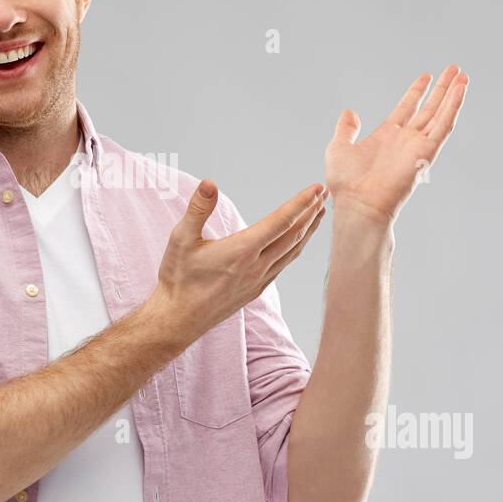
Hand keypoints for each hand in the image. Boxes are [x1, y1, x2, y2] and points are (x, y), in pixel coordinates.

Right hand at [148, 180, 327, 346]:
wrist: (179, 318)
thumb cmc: (178, 278)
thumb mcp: (180, 239)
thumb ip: (197, 210)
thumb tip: (208, 184)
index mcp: (241, 251)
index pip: (280, 221)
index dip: (301, 202)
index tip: (317, 188)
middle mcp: (256, 266)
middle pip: (294, 235)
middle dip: (311, 212)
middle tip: (324, 192)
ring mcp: (259, 280)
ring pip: (293, 251)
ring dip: (309, 230)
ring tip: (320, 212)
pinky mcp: (257, 289)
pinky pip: (284, 264)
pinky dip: (297, 248)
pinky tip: (298, 241)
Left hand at [324, 64, 468, 225]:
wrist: (358, 204)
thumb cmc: (347, 184)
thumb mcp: (339, 147)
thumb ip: (346, 129)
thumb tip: (349, 113)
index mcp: (387, 136)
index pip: (407, 108)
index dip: (417, 92)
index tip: (426, 76)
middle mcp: (405, 140)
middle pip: (429, 108)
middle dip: (441, 89)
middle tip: (454, 70)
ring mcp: (417, 145)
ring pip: (440, 114)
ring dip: (452, 95)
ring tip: (462, 75)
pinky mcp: (427, 152)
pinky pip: (444, 126)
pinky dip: (453, 108)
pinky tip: (460, 91)